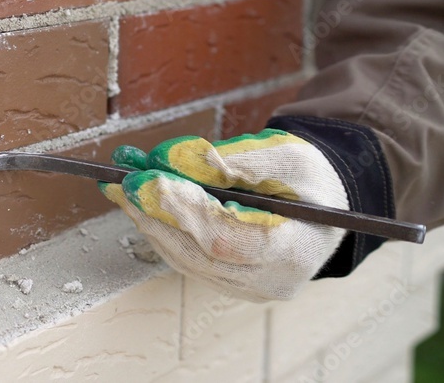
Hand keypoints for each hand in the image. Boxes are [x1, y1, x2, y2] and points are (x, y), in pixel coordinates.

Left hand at [99, 129, 349, 301]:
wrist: (322, 206)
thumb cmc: (307, 179)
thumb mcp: (287, 155)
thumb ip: (234, 159)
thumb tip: (174, 159)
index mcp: (294, 251)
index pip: (224, 238)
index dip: (179, 209)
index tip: (144, 179)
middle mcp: (270, 282)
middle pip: (195, 253)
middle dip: (152, 212)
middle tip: (121, 179)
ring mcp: (246, 289)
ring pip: (182, 257)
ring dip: (147, 218)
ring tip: (122, 182)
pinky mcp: (226, 283)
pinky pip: (182, 257)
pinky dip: (158, 226)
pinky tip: (141, 200)